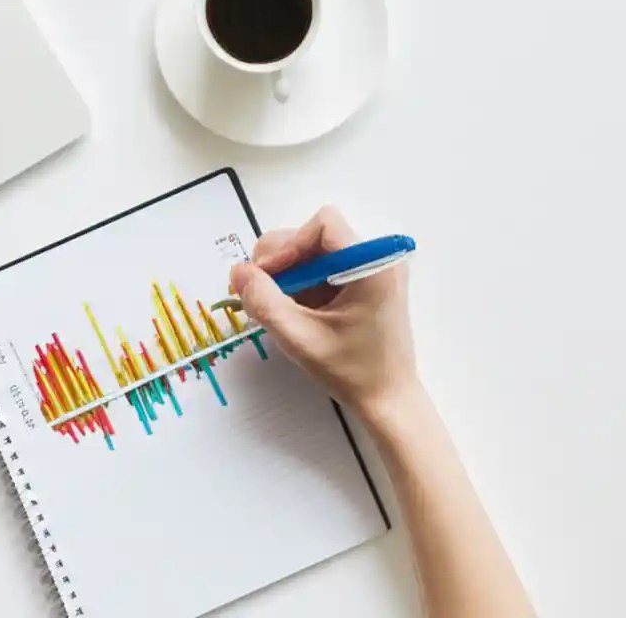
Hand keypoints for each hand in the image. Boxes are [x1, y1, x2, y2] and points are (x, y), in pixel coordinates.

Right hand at [229, 207, 419, 422]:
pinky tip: (294, 311)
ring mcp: (373, 271)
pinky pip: (325, 270)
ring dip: (290, 274)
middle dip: (283, 259)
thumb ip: (265, 302)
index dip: (290, 244)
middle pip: (317, 236)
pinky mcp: (366, 285)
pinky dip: (303, 285)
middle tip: (260, 291)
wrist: (388, 400)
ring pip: (317, 253)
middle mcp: (377, 259)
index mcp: (372, 265)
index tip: (269, 275)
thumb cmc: (351, 372)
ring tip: (276, 305)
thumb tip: (237, 271)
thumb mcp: (300, 338)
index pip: (324, 224)